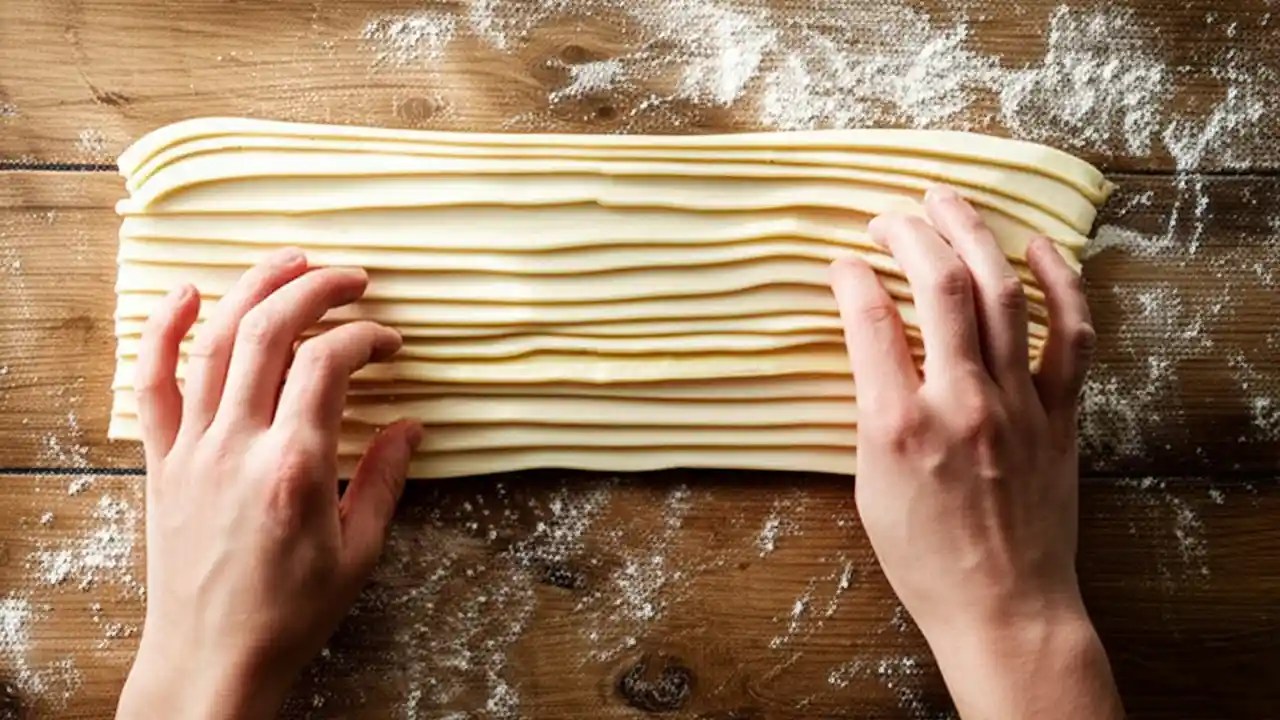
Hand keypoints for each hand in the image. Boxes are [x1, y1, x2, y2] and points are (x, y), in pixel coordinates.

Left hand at [116, 249, 422, 719]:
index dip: (365, 337)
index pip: (328, 364)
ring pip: (216, 341)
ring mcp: (193, 448)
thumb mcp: (359, 551)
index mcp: (294, 467)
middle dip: (316, 288)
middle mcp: (238, 445)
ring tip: (290, 261)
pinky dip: (165, 329)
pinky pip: (153, 382)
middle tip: (352, 277)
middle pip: (271, 332)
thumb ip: (383, 480)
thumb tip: (408, 426)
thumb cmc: (289, 614)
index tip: (390, 342)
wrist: (212, 660)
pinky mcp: (162, 461)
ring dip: (254, 288)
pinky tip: (186, 292)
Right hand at [830, 186, 1121, 717]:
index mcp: (897, 424)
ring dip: (973, 233)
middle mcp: (960, 401)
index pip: (869, 317)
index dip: (851, 275)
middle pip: (938, 283)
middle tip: (890, 214)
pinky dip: (1060, 281)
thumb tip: (871, 350)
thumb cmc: (927, 561)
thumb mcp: (868, 486)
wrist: (1004, 608)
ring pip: (1001, 291)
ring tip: (949, 200)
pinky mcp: (1060, 414)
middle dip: (909, 231)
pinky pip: (1070, 332)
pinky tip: (1040, 247)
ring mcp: (1018, 403)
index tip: (844, 262)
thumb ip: (870, 410)